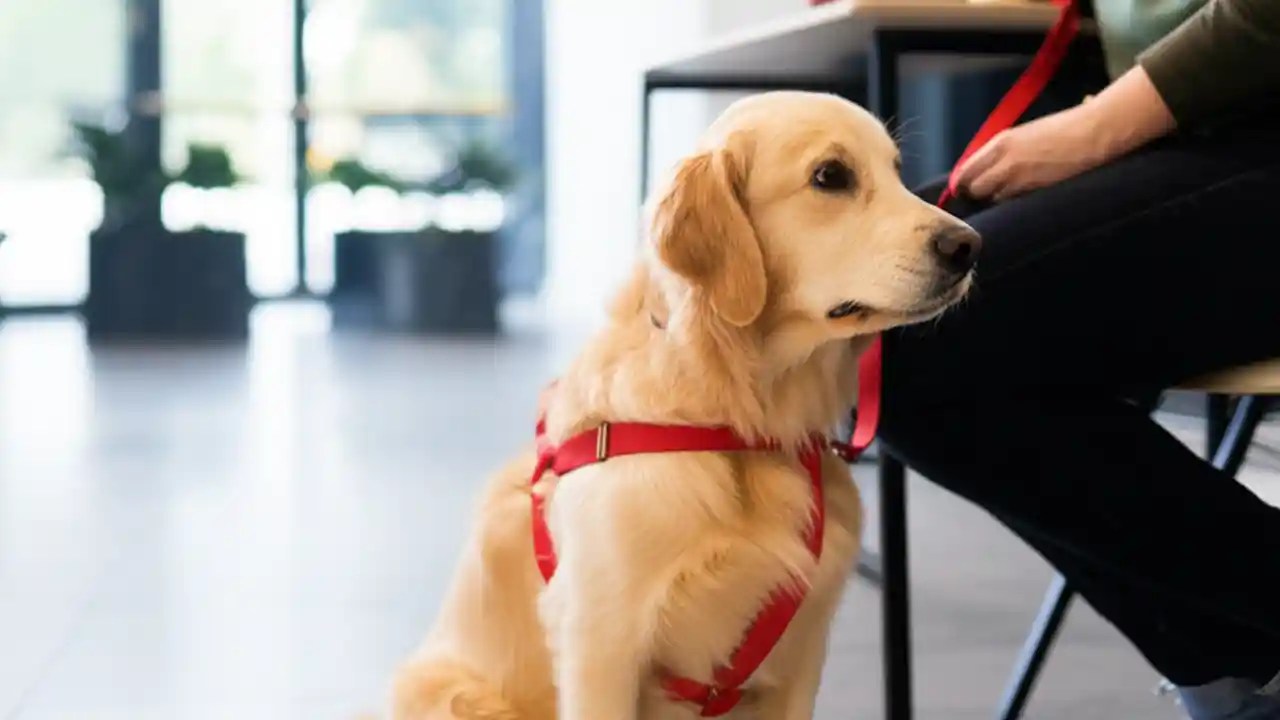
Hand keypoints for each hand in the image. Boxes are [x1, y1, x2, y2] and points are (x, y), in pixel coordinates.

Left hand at [953, 66, 1176, 201]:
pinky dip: (1012, 204)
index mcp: (1000, 143)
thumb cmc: (1061, 129)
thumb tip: (983, 167)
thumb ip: (1000, 150)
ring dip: (995, 200)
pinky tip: (1020, 200)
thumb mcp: (1023, 134)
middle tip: (983, 194)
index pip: (965, 171)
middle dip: (975, 194)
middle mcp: (1004, 161)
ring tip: (1006, 195)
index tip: (965, 186)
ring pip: (992, 200)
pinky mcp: (1035, 192)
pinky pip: (1013, 204)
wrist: (1093, 133)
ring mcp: (1020, 179)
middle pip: (974, 189)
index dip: (963, 182)